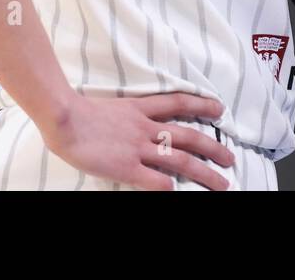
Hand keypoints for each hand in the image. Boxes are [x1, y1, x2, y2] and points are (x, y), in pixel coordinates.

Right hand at [40, 91, 236, 189]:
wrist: (64, 117)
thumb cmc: (77, 110)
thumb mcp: (109, 105)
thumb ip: (125, 115)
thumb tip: (130, 122)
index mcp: (140, 109)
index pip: (178, 103)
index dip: (201, 105)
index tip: (219, 109)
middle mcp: (145, 128)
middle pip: (188, 135)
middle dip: (213, 147)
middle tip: (230, 157)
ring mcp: (138, 147)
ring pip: (180, 159)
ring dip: (204, 172)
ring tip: (222, 182)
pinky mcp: (127, 167)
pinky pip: (154, 180)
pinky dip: (168, 186)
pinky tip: (178, 192)